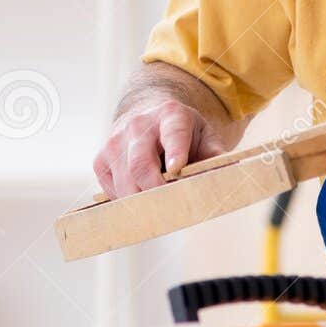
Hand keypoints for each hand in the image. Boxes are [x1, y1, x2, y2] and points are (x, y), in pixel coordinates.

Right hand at [92, 99, 228, 199]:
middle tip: (172, 211)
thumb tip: (225, 180)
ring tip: (161, 210)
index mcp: (171, 115)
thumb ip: (215, 157)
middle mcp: (138, 125)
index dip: (174, 151)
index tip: (177, 169)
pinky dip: (128, 201)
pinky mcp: (101, 159)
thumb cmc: (182, 134)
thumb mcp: (204, 137)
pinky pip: (112, 190)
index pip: (173, 133)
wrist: (148, 117)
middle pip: (141, 164)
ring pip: (125, 182)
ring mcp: (115, 141)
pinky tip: (142, 198)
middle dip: (156, 192)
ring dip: (143, 203)